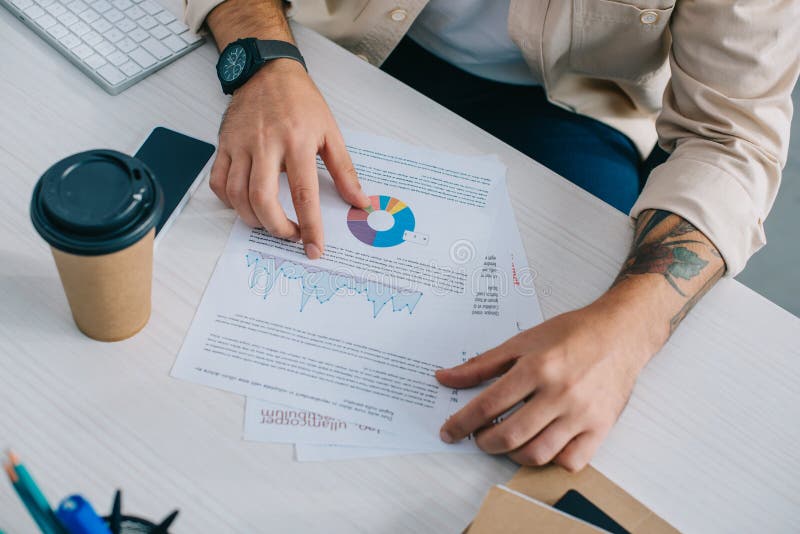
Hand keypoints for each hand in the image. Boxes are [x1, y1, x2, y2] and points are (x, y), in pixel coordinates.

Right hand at [209, 59, 369, 257]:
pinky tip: (245, 205)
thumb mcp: (330, 132)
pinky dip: (229, 202)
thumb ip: (345, 171)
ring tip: (271, 223)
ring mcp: (240, 145)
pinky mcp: (224, 145)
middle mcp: (266, 145)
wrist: (268, 71)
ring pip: (237, 195)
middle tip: (291, 236)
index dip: (310, 226)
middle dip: (277, 228)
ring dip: (253, 219)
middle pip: (263, 200)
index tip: (314, 248)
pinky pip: (219, 182)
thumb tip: (360, 202)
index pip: (303, 194)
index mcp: (297, 142)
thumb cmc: (301, 101)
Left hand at [437, 293, 658, 470]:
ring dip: (513, 455)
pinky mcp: (601, 427)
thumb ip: (481, 364)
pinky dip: (551, 461)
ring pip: (538, 454)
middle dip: (485, 442)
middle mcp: (560, 392)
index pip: (488, 405)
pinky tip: (541, 445)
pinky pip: (571, 461)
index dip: (462, 423)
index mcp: (537, 367)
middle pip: (510, 435)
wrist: (620, 333)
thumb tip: (445, 378)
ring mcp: (582, 413)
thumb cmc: (572, 334)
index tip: (449, 432)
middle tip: (479, 437)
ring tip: (506, 442)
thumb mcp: (522, 341)